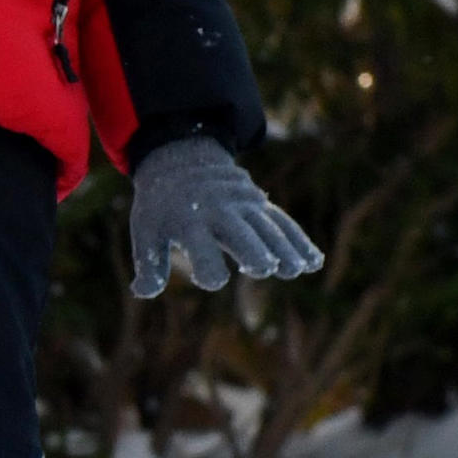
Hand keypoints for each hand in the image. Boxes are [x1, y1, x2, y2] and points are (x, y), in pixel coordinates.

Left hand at [127, 135, 323, 298]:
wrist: (181, 164)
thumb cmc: (161, 208)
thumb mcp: (146, 232)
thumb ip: (149, 266)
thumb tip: (142, 292)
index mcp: (189, 222)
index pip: (202, 251)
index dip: (208, 271)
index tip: (210, 280)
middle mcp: (220, 213)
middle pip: (243, 235)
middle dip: (255, 252)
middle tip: (267, 270)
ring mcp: (243, 207)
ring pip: (269, 229)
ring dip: (285, 249)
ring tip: (299, 269)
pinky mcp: (260, 205)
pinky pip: (283, 222)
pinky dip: (299, 240)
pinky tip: (314, 261)